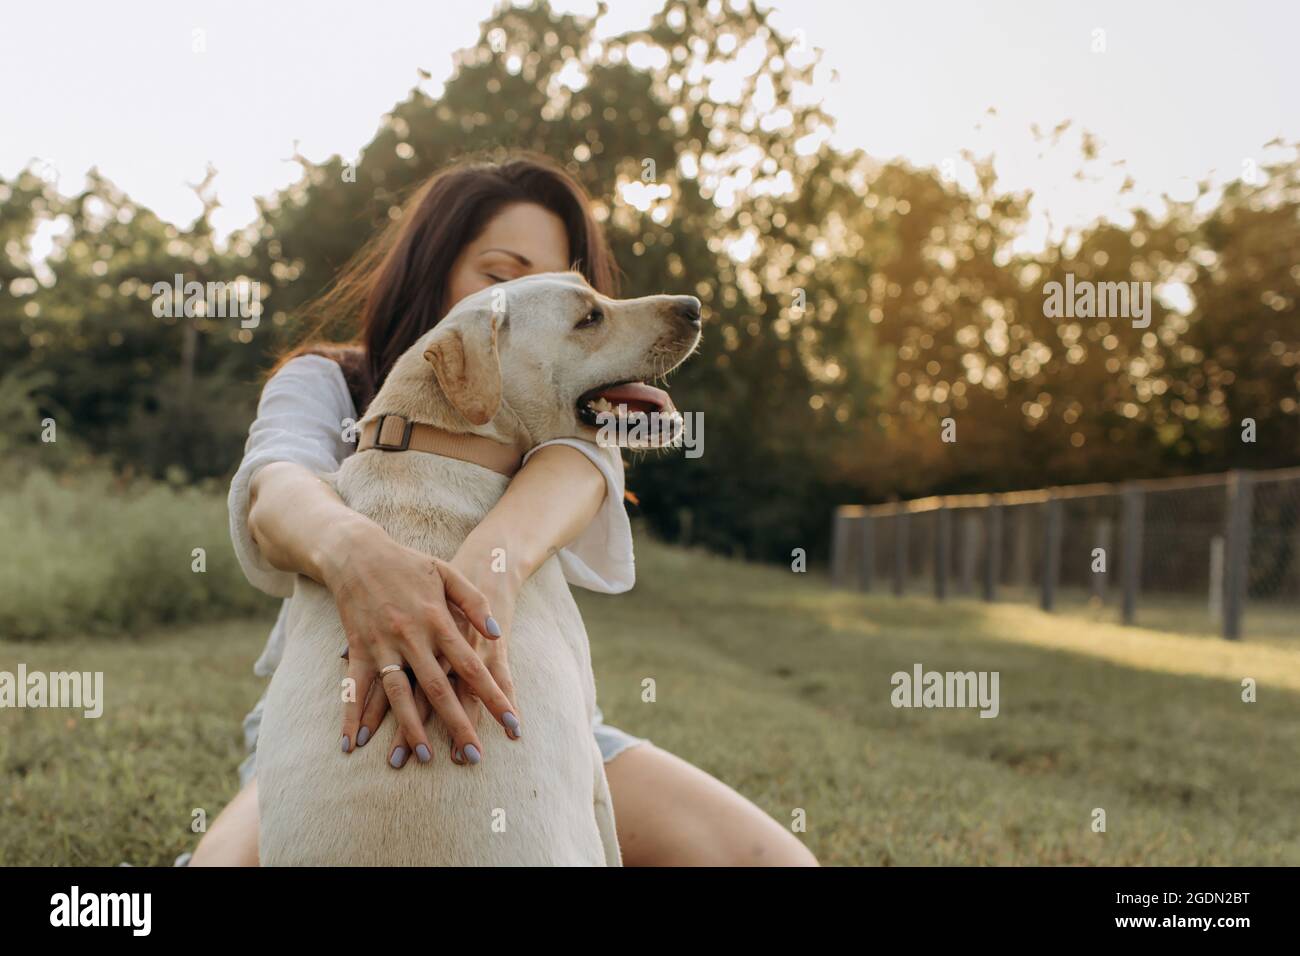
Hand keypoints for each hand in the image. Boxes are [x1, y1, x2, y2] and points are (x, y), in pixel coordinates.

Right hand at [323, 518, 517, 767]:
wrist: (358, 552)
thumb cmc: (409, 564)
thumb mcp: (448, 573)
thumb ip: (475, 603)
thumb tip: (498, 634)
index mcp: (438, 620)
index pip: (472, 666)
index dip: (493, 696)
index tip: (511, 723)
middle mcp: (412, 637)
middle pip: (439, 688)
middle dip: (458, 724)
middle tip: (475, 758)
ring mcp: (382, 645)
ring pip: (399, 694)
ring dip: (409, 727)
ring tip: (424, 757)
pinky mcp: (358, 649)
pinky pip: (355, 688)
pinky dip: (351, 716)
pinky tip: (352, 744)